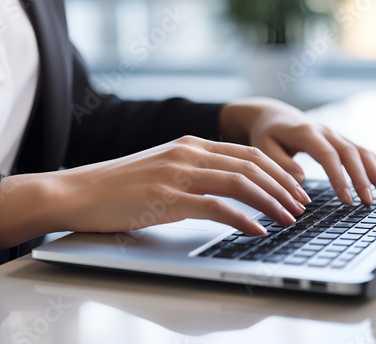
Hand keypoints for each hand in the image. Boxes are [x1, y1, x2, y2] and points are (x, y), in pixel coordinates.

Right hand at [0, 136, 309, 250]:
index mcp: (189, 144)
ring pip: (240, 183)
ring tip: (288, 219)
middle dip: (283, 187)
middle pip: (252, 166)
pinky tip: (257, 230)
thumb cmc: (117, 188)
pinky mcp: (166, 198)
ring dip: (270, 203)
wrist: (74, 193)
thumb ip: (194, 171)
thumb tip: (229, 187)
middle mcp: (188, 153)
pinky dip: (243, 219)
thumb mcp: (162, 169)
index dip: (278, 172)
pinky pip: (216, 207)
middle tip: (301, 207)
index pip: (248, 153)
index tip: (296, 190)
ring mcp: (177, 174)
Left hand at [218, 97, 375, 204]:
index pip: (328, 155)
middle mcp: (327, 132)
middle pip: (351, 154)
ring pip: (364, 152)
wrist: (275, 115)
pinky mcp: (343, 141)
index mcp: (307, 133)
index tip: (347, 199)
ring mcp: (338, 135)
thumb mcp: (263, 147)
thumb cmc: (268, 134)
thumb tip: (300, 181)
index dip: (339, 177)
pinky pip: (366, 153)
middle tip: (369, 203)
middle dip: (363, 179)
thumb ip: (281, 164)